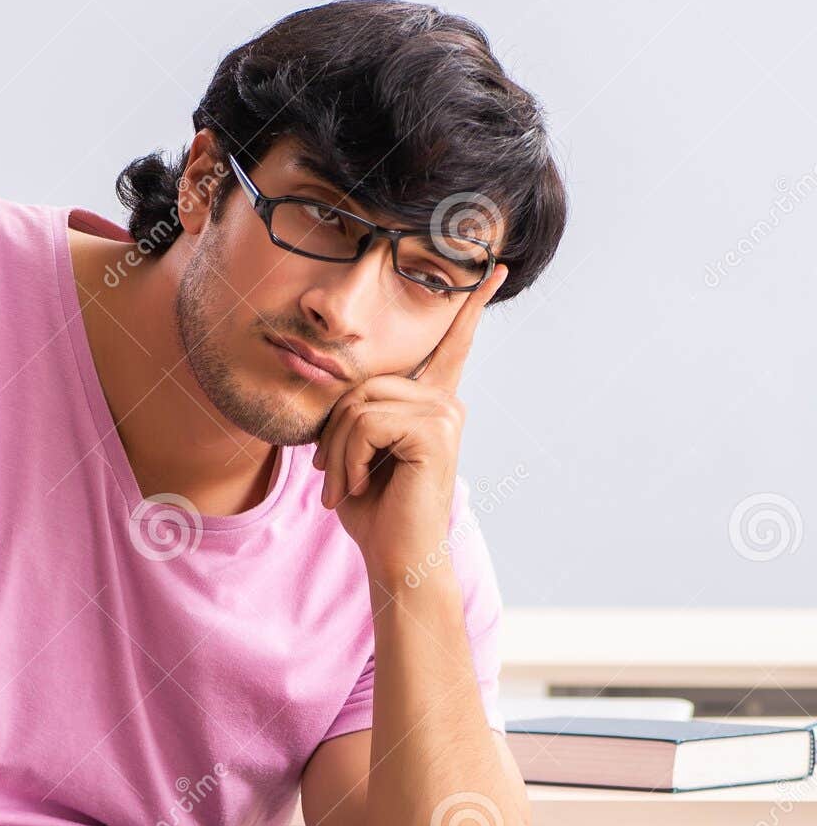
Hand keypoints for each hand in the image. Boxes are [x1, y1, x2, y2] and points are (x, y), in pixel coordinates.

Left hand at [312, 263, 507, 584]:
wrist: (396, 558)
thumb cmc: (374, 511)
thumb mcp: (355, 453)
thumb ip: (357, 415)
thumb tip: (338, 382)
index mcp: (431, 403)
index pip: (451, 346)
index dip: (470, 306)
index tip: (495, 268)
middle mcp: (445, 402)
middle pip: (364, 384)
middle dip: (334, 432)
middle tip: (330, 476)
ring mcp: (445, 414)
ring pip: (359, 405)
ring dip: (336, 451)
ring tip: (343, 486)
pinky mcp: (434, 431)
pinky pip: (366, 423)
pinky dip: (346, 459)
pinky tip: (354, 487)